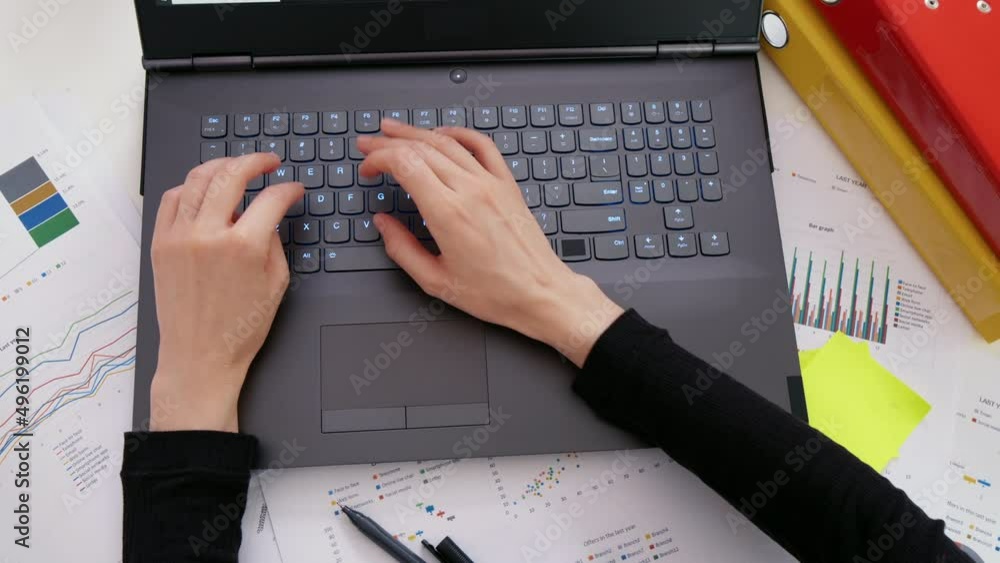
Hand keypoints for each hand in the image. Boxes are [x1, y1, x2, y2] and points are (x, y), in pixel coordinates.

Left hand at [148, 153, 302, 431]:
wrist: (200, 356)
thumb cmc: (240, 328)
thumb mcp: (276, 284)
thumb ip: (275, 243)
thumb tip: (269, 217)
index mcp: (244, 246)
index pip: (272, 199)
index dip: (289, 189)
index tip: (294, 189)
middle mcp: (209, 234)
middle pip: (232, 174)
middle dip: (255, 161)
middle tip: (268, 162)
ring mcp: (179, 237)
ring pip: (199, 179)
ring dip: (222, 166)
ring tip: (236, 169)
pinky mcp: (161, 244)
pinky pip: (174, 199)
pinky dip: (192, 188)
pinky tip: (206, 192)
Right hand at [359, 119, 623, 366]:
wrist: (541, 293)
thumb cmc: (494, 293)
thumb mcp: (436, 281)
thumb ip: (402, 249)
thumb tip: (383, 224)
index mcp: (448, 213)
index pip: (405, 164)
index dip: (379, 159)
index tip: (368, 169)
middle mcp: (470, 191)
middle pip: (421, 148)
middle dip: (388, 142)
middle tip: (368, 143)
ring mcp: (491, 184)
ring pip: (447, 142)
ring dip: (416, 132)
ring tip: (394, 129)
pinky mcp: (507, 185)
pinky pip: (482, 146)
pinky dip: (458, 133)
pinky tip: (442, 134)